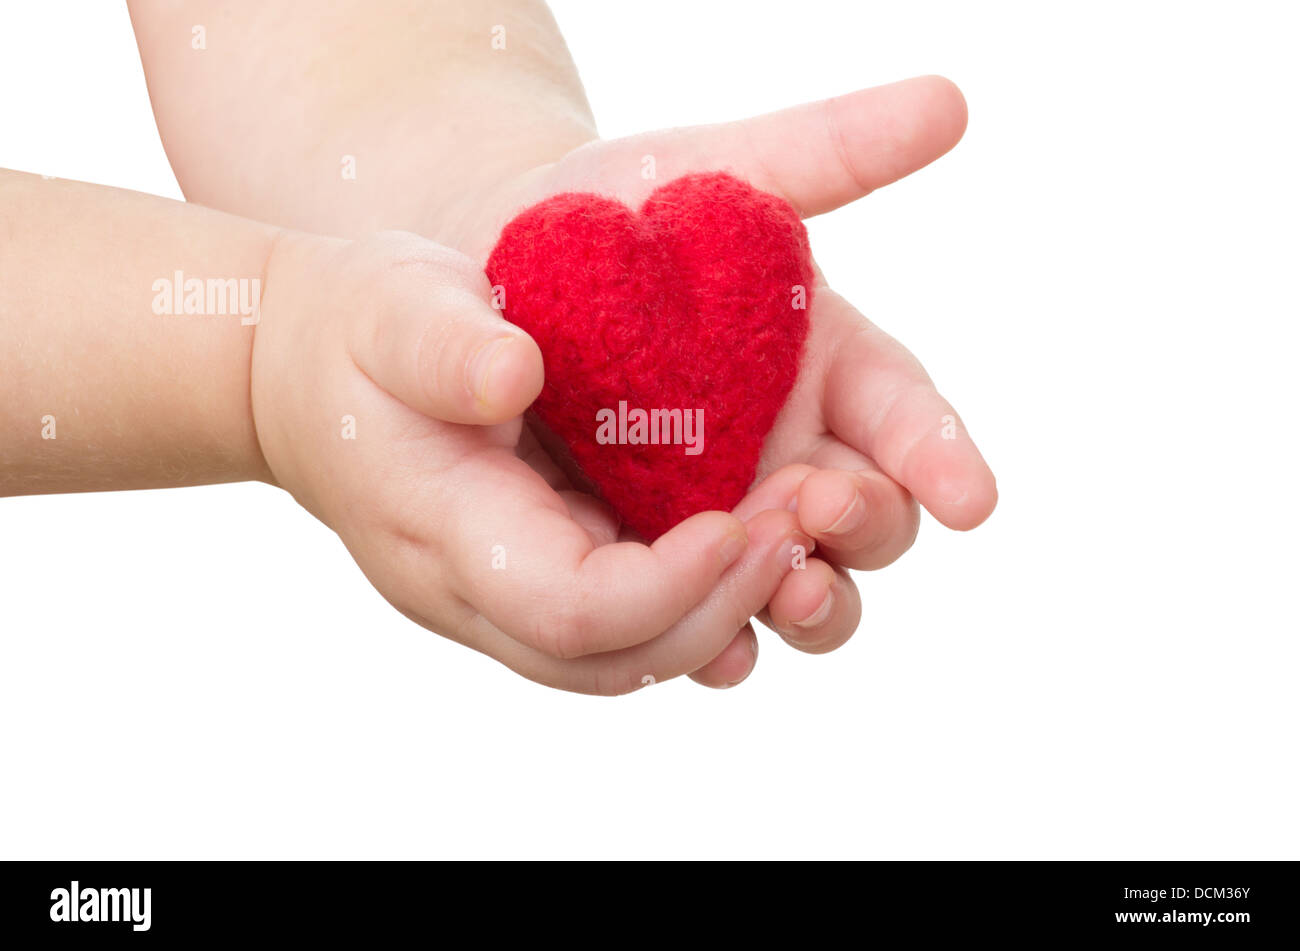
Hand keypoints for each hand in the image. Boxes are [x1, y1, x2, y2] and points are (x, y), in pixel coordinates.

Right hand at [251, 230, 813, 692]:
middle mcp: (476, 593)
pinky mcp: (537, 574)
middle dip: (722, 608)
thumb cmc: (356, 334)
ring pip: (627, 657)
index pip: (572, 610)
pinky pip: (625, 622)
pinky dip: (696, 595)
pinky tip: (750, 534)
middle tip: (801, 527)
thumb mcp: (393, 308)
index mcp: (445, 534)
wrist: (307, 375)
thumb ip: (444, 343)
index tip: (741, 520)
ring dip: (722, 610)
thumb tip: (515, 372)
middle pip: (613, 661)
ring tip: (795, 530)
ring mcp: (505, 597)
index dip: (670, 585)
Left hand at [427, 76, 998, 679]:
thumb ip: (821, 147)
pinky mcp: (656, 555)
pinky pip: (706, 619)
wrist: (481, 266)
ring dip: (810, 598)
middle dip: (867, 526)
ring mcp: (725, 506)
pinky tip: (715, 646)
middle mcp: (788, 444)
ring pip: (800, 582)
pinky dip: (723, 637)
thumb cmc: (599, 209)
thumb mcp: (702, 167)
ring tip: (788, 587)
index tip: (972, 498)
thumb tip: (949, 101)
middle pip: (868, 514)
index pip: (903, 413)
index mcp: (820, 360)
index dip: (940, 453)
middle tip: (824, 513)